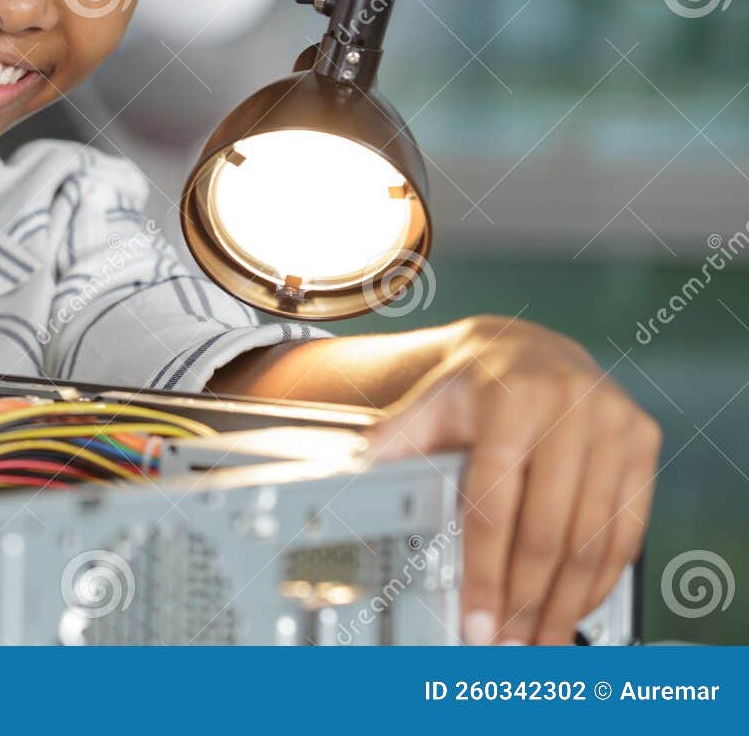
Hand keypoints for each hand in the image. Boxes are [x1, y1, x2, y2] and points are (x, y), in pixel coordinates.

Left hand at [363, 314, 659, 645]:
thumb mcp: (430, 404)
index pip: (494, 504)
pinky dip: (600, 579)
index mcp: (510, 400)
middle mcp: (570, 408)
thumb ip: (395, 442)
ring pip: (592, 539)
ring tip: (538, 641)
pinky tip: (574, 607)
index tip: (475, 621)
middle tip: (507, 646)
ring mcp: (613, 425)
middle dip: (525, 601)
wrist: (532, 349)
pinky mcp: (643, 443)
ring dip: (566, 603)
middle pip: (547, 531)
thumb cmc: (476, 388)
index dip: (485, 572)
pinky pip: (627, 529)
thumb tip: (352, 476)